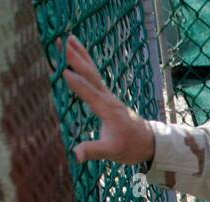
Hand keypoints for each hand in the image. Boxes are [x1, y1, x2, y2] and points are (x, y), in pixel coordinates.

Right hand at [61, 35, 154, 164]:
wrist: (149, 143)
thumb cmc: (131, 147)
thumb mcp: (112, 152)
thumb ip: (94, 151)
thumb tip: (77, 156)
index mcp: (107, 109)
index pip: (89, 93)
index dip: (77, 83)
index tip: (62, 71)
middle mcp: (107, 98)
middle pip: (90, 74)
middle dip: (75, 57)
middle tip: (60, 41)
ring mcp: (108, 95)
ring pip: (93, 70)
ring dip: (80, 53)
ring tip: (68, 37)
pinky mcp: (107, 96)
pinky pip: (94, 75)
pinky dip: (85, 63)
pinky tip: (79, 55)